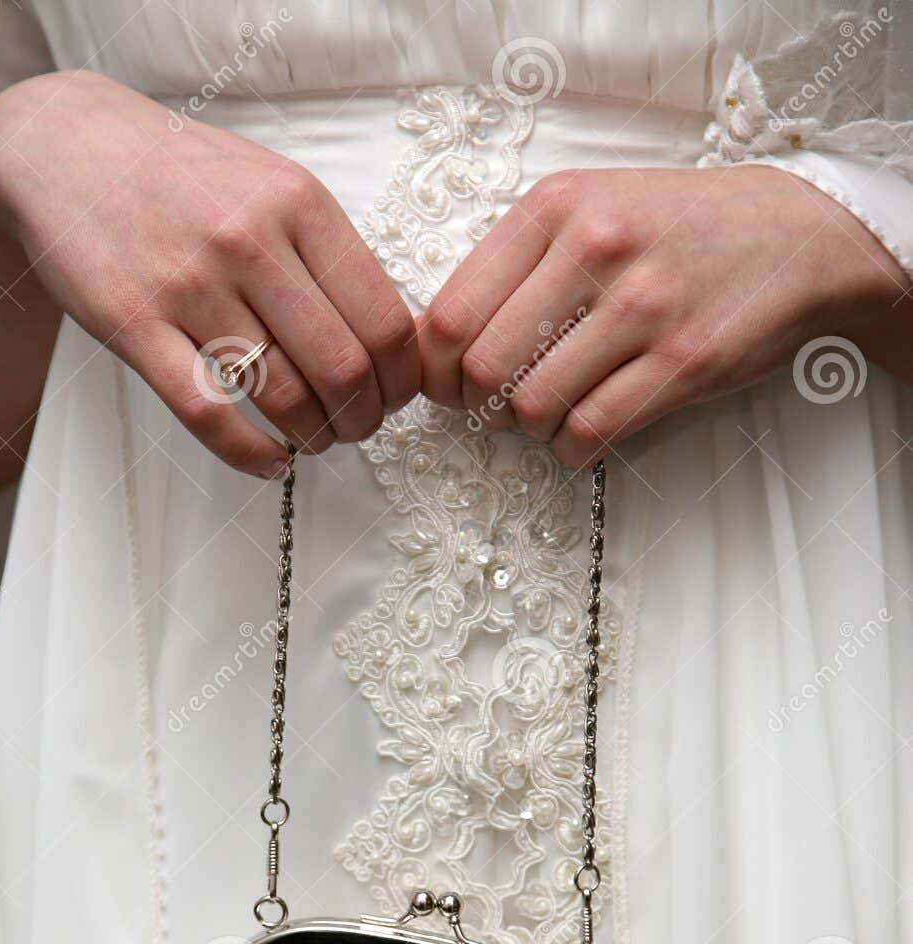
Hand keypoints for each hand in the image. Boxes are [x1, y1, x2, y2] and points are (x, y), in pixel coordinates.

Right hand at [0, 70, 417, 489]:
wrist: (62, 145)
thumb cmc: (177, 175)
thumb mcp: (269, 182)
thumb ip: (325, 251)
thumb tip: (389, 337)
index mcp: (298, 203)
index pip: (384, 319)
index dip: (400, 379)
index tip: (393, 396)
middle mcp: (248, 241)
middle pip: (343, 369)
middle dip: (363, 419)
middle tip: (357, 429)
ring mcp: (189, 284)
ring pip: (284, 397)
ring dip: (314, 439)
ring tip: (314, 441)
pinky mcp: (134, 325)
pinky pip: (210, 415)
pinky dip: (252, 455)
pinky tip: (270, 461)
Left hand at [416, 165, 909, 466]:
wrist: (799, 236)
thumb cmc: (679, 229)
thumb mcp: (592, 207)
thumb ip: (518, 262)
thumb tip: (441, 343)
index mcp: (557, 207)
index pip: (453, 312)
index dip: (435, 369)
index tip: (446, 386)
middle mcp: (596, 249)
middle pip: (485, 368)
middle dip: (479, 406)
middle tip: (495, 409)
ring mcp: (643, 307)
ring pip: (534, 406)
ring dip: (529, 429)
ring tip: (547, 415)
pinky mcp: (683, 362)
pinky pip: (590, 431)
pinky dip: (570, 448)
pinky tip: (579, 432)